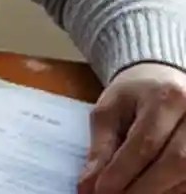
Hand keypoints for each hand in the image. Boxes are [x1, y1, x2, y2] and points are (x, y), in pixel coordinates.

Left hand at [80, 63, 185, 193]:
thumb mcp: (108, 111)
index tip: (100, 191)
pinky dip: (172, 191)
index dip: (123, 171)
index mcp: (165, 98)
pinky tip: (152, 192)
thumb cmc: (132, 96)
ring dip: (158, 192)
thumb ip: (100, 148)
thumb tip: (88, 186)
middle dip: (143, 187)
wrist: (163, 81)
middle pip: (175, 161)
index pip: (145, 142)